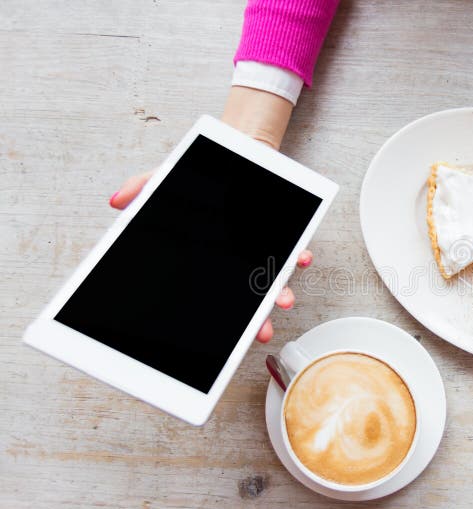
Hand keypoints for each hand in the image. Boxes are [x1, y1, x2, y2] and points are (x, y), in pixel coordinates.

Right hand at [109, 87, 305, 343]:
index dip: (223, 319)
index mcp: (211, 261)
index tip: (228, 337)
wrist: (237, 154)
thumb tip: (117, 200)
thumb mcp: (165, 180)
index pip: (215, 298)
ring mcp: (260, 251)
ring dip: (281, 293)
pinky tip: (303, 259)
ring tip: (284, 300)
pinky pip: (294, 250)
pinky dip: (300, 256)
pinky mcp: (282, 236)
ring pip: (273, 281)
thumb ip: (142, 189)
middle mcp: (236, 263)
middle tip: (261, 332)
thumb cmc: (199, 179)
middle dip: (257, 319)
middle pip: (247, 300)